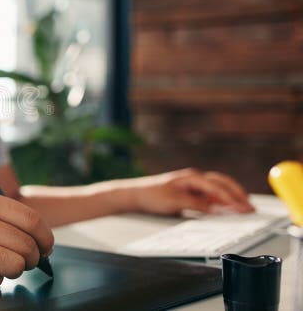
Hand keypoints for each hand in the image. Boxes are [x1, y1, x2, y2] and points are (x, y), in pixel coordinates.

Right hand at [0, 190, 53, 288]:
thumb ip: (2, 218)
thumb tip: (42, 241)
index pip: (30, 220)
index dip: (45, 238)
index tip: (46, 247)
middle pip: (25, 245)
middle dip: (33, 259)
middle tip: (26, 261)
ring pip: (14, 266)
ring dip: (14, 271)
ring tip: (1, 266)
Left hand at [124, 168, 254, 215]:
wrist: (136, 194)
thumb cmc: (151, 195)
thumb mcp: (173, 202)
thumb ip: (195, 204)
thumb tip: (214, 209)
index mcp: (191, 177)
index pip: (216, 187)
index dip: (230, 198)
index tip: (242, 208)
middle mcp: (194, 179)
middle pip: (222, 183)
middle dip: (237, 194)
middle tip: (250, 207)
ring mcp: (193, 185)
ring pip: (218, 188)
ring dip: (232, 196)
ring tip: (245, 206)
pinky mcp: (191, 192)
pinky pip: (211, 195)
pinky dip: (222, 200)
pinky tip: (229, 208)